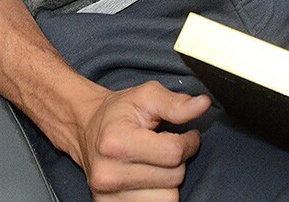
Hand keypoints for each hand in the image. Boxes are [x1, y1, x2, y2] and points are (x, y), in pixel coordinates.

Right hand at [72, 80, 209, 200]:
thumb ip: (176, 103)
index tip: (187, 135)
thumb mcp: (147, 96)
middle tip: (167, 147)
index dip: (189, 142)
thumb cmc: (119, 112)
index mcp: (117, 142)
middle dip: (179, 161)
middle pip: (174, 177)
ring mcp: (107, 195)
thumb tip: (203, 104)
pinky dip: (158, 195)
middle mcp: (109, 174)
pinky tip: (149, 178)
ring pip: (168, 198)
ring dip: (170, 181)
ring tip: (156, 163)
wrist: (86, 128)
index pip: (174, 152)